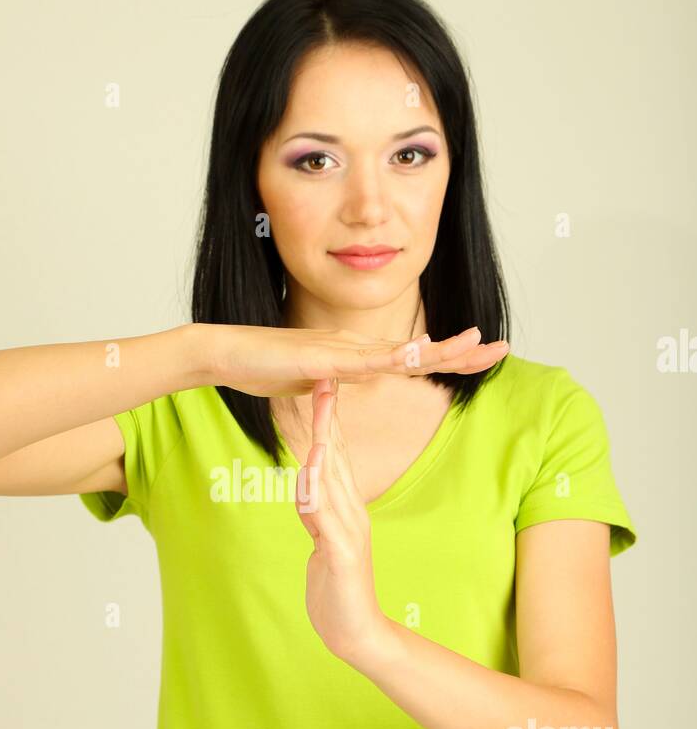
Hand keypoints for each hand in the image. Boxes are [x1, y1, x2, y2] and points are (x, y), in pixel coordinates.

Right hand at [205, 321, 507, 397]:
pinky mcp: (320, 358)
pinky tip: (414, 357)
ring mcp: (340, 350)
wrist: (225, 354)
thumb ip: (333, 382)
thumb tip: (348, 384)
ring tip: (475, 344)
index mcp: (358, 356)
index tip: (484, 354)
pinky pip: (361, 362)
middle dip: (463, 350)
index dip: (451, 355)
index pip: (414, 356)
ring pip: (399, 352)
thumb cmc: (262, 367)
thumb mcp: (310, 382)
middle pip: (419, 350)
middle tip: (503, 347)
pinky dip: (389, 360)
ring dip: (438, 349)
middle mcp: (356, 347)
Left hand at [295, 377, 388, 666]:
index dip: (329, 421)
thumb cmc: (338, 592)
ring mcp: (350, 535)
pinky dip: (318, 499)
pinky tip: (311, 481)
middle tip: (324, 381)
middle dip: (329, 420)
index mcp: (347, 511)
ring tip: (320, 420)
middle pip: (339, 460)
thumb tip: (310, 492)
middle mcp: (353, 515)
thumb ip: (318, 517)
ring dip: (326, 451)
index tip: (321, 388)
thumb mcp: (323, 546)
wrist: (357, 635)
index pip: (337, 458)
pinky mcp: (344, 556)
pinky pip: (328, 522)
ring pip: (335, 485)